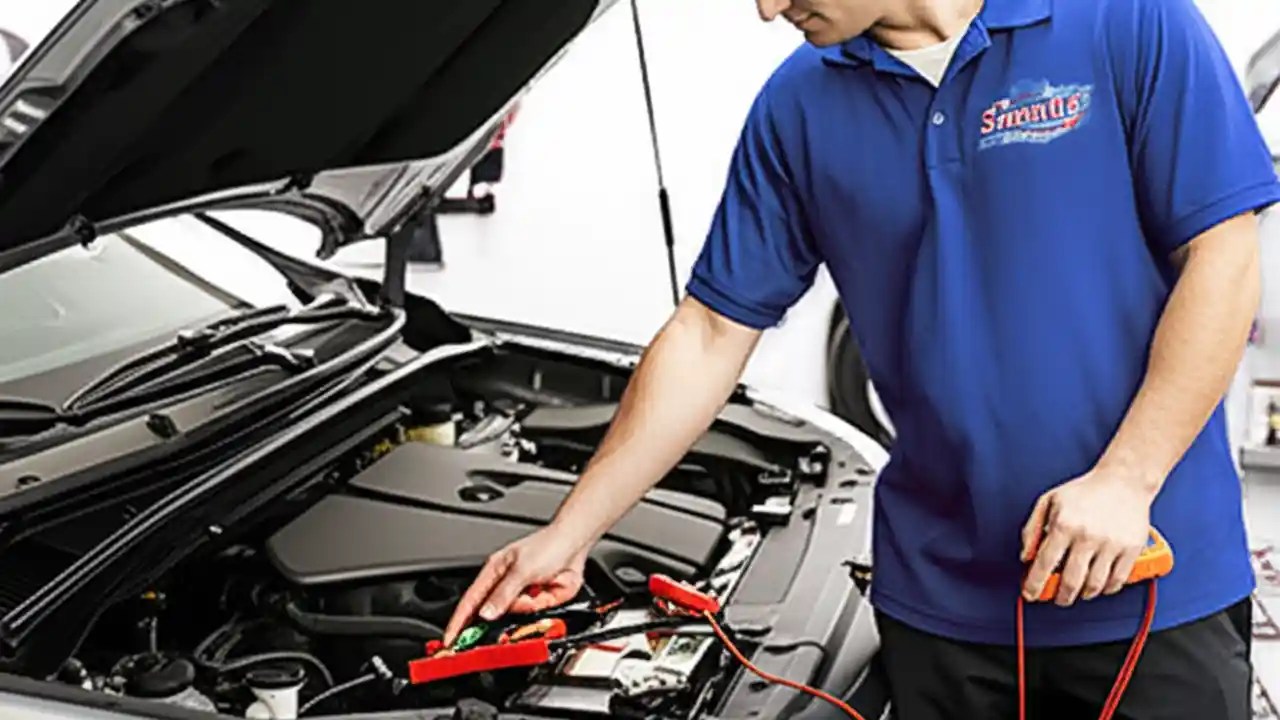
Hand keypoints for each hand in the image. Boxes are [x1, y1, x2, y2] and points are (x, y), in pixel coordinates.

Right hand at [442, 525, 588, 644]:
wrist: (576, 544)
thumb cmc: (548, 545)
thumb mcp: (522, 569)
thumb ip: (504, 594)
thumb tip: (486, 614)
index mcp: (494, 573)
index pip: (470, 602)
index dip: (458, 623)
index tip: (450, 640)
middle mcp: (506, 586)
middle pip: (495, 614)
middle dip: (506, 614)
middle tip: (516, 608)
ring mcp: (523, 596)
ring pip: (517, 617)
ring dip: (530, 606)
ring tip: (540, 588)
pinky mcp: (539, 603)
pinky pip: (535, 616)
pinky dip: (542, 606)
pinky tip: (548, 591)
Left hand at [1020, 468, 1156, 605]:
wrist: (1123, 481)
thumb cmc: (1085, 491)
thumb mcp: (1049, 502)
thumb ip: (1032, 529)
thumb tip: (1026, 557)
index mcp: (1064, 524)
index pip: (1045, 564)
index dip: (1035, 584)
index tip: (1031, 594)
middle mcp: (1087, 536)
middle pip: (1070, 581)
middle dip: (1061, 597)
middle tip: (1058, 599)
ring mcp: (1111, 544)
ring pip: (1094, 585)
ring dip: (1083, 595)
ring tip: (1078, 592)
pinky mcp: (1131, 549)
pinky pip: (1117, 581)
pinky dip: (1106, 589)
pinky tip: (1099, 586)